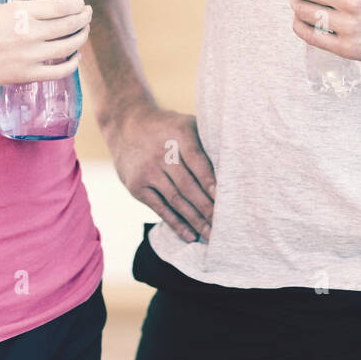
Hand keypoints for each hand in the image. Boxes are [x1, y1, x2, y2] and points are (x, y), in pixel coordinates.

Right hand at [0, 0, 91, 86]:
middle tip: (87, 14)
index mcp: (22, 12)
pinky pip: (58, 71)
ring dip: (81, 38)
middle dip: (83, 18)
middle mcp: (31, 33)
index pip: (61, 7)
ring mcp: (31, 56)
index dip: (76, 5)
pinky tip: (74, 58)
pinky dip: (71, 64)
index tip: (80, 3)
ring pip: (68, 47)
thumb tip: (9, 1)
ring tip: (84, 32)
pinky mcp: (27, 75)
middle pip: (69, 25)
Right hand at [106, 103, 215, 243]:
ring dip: (195, 220)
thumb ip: (205, 142)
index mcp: (179, 135)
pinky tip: (190, 235)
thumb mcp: (186, 124)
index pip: (198, 162)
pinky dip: (176, 223)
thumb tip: (234, 169)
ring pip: (175, 200)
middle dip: (207, 208)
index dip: (211, 182)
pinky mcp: (136, 186)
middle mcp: (161, 153)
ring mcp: (147, 171)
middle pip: (188, 186)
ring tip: (211, 236)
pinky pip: (160, 208)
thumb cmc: (167, 127)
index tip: (226, 200)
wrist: (126, 124)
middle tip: (225, 226)